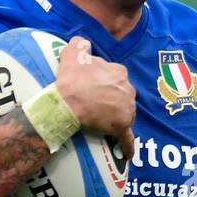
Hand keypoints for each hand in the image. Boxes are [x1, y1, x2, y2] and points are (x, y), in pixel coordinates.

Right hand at [54, 35, 135, 156]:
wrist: (68, 103)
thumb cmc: (71, 79)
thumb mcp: (73, 53)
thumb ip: (80, 44)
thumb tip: (83, 43)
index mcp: (119, 72)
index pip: (115, 76)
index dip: (104, 82)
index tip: (93, 88)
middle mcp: (127, 89)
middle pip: (122, 96)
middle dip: (113, 100)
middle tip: (96, 106)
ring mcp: (127, 109)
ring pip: (125, 114)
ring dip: (117, 118)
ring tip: (104, 124)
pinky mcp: (122, 127)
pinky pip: (127, 138)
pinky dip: (128, 146)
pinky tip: (128, 154)